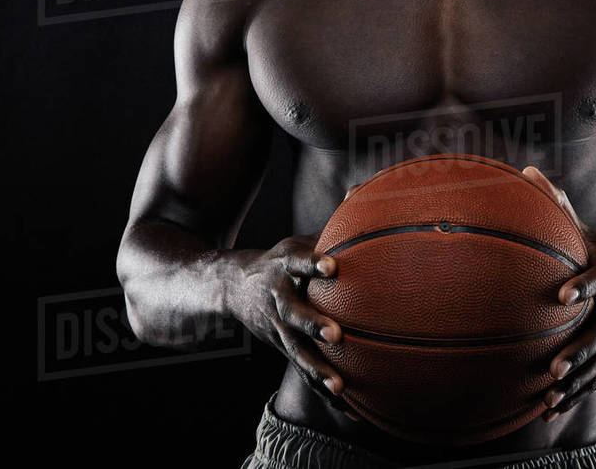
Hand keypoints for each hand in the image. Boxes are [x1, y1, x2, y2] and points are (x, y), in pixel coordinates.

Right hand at [230, 235, 360, 420]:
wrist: (233, 286)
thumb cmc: (283, 260)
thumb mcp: (300, 238)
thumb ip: (333, 222)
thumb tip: (362, 190)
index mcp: (285, 266)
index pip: (299, 262)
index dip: (313, 264)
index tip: (332, 267)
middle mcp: (278, 297)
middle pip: (293, 312)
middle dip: (313, 324)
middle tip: (336, 334)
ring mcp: (277, 327)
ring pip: (295, 350)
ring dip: (316, 368)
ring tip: (339, 385)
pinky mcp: (282, 347)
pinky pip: (303, 370)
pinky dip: (321, 388)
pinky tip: (347, 406)